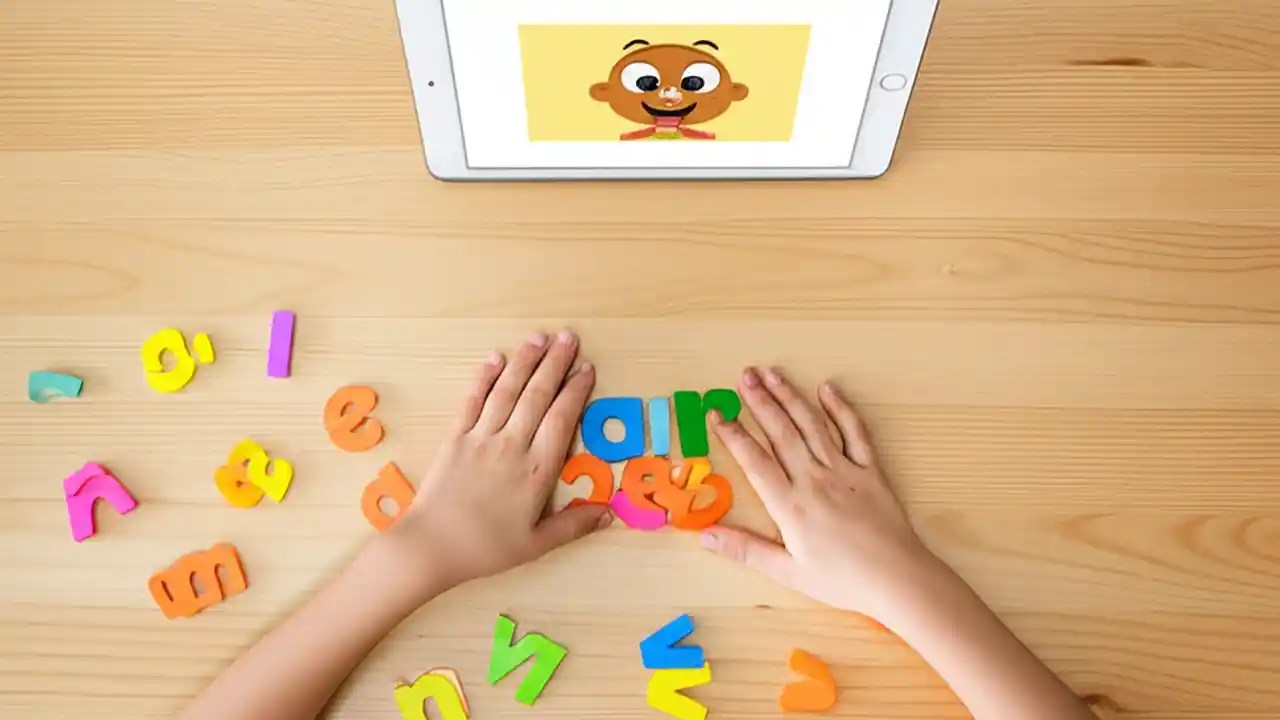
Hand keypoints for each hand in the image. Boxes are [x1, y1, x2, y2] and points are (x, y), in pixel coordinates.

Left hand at [376, 330, 610, 602]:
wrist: (431, 547)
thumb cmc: (486, 549)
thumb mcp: (536, 544)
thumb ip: (574, 525)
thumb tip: (610, 513)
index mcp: (536, 471)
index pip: (561, 419)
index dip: (575, 391)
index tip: (587, 368)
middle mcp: (512, 446)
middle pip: (537, 396)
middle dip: (555, 364)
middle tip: (570, 337)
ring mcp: (481, 438)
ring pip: (507, 391)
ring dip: (525, 362)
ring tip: (539, 337)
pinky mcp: (455, 438)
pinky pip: (472, 401)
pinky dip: (484, 378)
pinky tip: (494, 358)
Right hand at [701, 367, 940, 621]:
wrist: (897, 579)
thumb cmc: (842, 581)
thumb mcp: (787, 572)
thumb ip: (745, 550)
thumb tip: (703, 536)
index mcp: (790, 505)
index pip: (754, 460)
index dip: (732, 434)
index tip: (716, 412)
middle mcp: (814, 479)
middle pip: (781, 432)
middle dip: (760, 401)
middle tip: (744, 375)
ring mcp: (844, 470)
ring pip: (812, 425)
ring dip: (790, 396)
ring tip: (772, 373)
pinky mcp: (870, 470)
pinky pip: (854, 432)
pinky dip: (841, 409)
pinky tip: (828, 389)